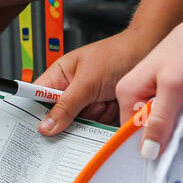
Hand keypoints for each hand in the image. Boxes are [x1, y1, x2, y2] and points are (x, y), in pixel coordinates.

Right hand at [36, 29, 154, 135]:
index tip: (36, 130)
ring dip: (92, 116)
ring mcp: (86, 101)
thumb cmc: (118, 55)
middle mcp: (70, 89)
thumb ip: (66, 106)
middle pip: (58, 117)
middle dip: (73, 116)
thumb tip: (45, 126)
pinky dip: (104, 119)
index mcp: (59, 75)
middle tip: (85, 106)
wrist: (149, 52)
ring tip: (103, 99)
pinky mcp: (100, 109)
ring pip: (78, 124)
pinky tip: (111, 105)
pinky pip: (94, 126)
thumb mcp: (88, 81)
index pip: (36, 98)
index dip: (34, 114)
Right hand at [115, 12, 182, 157]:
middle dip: (163, 135)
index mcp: (127, 92)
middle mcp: (137, 95)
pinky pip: (174, 117)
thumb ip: (160, 120)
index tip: (165, 149)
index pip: (129, 134)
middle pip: (145, 131)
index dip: (147, 144)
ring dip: (178, 126)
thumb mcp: (174, 86)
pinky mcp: (172, 95)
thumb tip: (147, 153)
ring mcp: (155, 95)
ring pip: (162, 125)